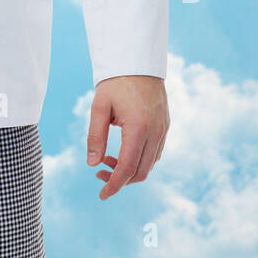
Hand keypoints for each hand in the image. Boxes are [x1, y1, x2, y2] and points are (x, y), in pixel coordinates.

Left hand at [86, 74, 168, 200]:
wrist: (138, 61)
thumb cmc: (115, 82)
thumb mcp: (99, 107)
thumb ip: (95, 136)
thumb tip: (91, 164)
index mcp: (138, 128)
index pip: (127, 168)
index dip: (114, 185)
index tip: (101, 195)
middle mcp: (155, 132)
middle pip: (140, 172)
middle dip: (120, 180)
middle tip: (98, 173)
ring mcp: (163, 130)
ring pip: (150, 165)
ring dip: (130, 170)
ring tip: (107, 159)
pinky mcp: (166, 126)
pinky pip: (155, 153)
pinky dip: (140, 160)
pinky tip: (123, 152)